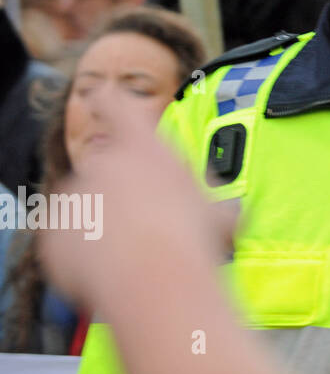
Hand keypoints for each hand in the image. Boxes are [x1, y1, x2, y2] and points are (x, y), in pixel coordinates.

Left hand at [39, 113, 280, 373]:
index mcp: (142, 146)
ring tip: (135, 251)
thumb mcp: (220, 211)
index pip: (115, 105)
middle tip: (147, 218)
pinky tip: (113, 268)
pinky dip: (83, 251)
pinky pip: (67, 239)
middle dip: (120, 188)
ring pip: (86, 205)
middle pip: (106, 166)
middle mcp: (103, 162)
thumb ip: (215, 201)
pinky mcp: (54, 233)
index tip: (101, 95)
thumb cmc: (193, 237)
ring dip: (102, 220)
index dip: (109, 100)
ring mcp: (74, 197)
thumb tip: (231, 211)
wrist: (156, 279)